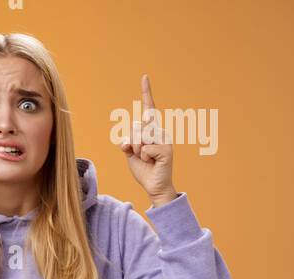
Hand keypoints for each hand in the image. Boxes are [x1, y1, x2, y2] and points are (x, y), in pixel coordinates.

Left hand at [119, 74, 176, 204]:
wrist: (154, 185)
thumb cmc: (143, 169)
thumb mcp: (130, 153)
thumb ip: (128, 141)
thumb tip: (126, 140)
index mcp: (151, 130)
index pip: (148, 109)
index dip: (146, 93)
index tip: (144, 77)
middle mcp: (159, 131)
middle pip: (136, 127)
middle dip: (131, 143)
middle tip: (139, 154)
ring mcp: (164, 139)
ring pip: (140, 137)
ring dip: (137, 151)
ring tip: (146, 159)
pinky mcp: (166, 149)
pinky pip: (145, 149)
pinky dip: (143, 157)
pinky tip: (152, 162)